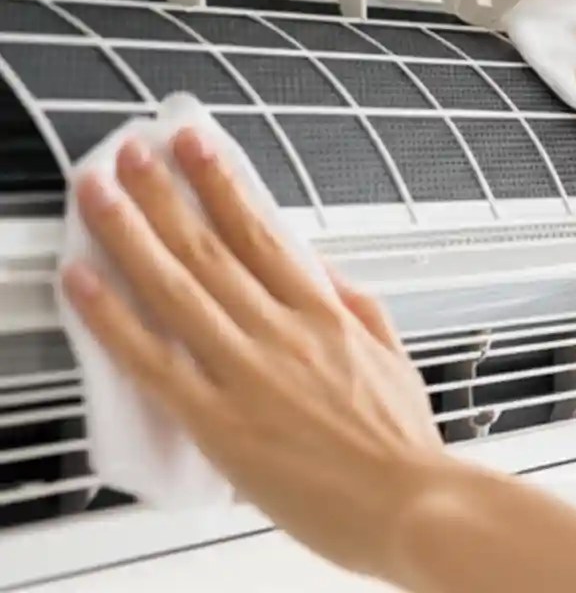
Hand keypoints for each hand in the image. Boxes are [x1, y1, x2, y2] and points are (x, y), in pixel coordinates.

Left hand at [61, 130, 443, 581]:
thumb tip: (326, 272)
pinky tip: (85, 283)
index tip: (197, 145)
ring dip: (131, 230)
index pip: (263, 231)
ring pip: (177, 287)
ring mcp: (248, 372)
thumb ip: (358, 308)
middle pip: (211, 245)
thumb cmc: (404, 446)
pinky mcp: (220, 422)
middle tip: (133, 150)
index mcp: (326, 314)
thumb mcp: (394, 358)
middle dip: (166, 190)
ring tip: (100, 189)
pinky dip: (113, 318)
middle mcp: (283, 331)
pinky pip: (153, 362)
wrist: (413, 506)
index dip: (222, 182)